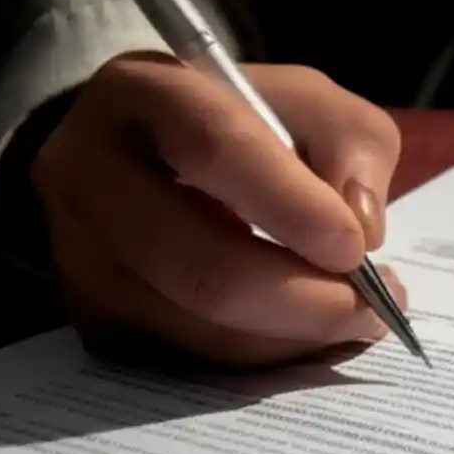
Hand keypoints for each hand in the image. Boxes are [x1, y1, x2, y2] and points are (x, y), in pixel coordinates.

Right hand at [30, 52, 403, 365]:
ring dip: (296, 337)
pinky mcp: (93, 320)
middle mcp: (88, 174)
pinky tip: (306, 332)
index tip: (355, 248)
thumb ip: (351, 143)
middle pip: (201, 266)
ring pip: (201, 329)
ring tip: (357, 317)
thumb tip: (361, 226)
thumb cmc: (244, 124)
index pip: (215, 147)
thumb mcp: (310, 104)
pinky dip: (266, 356)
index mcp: (143, 93)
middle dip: (304, 300)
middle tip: (374, 306)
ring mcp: (79, 257)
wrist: (152, 158)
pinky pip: (193, 360)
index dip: (294, 206)